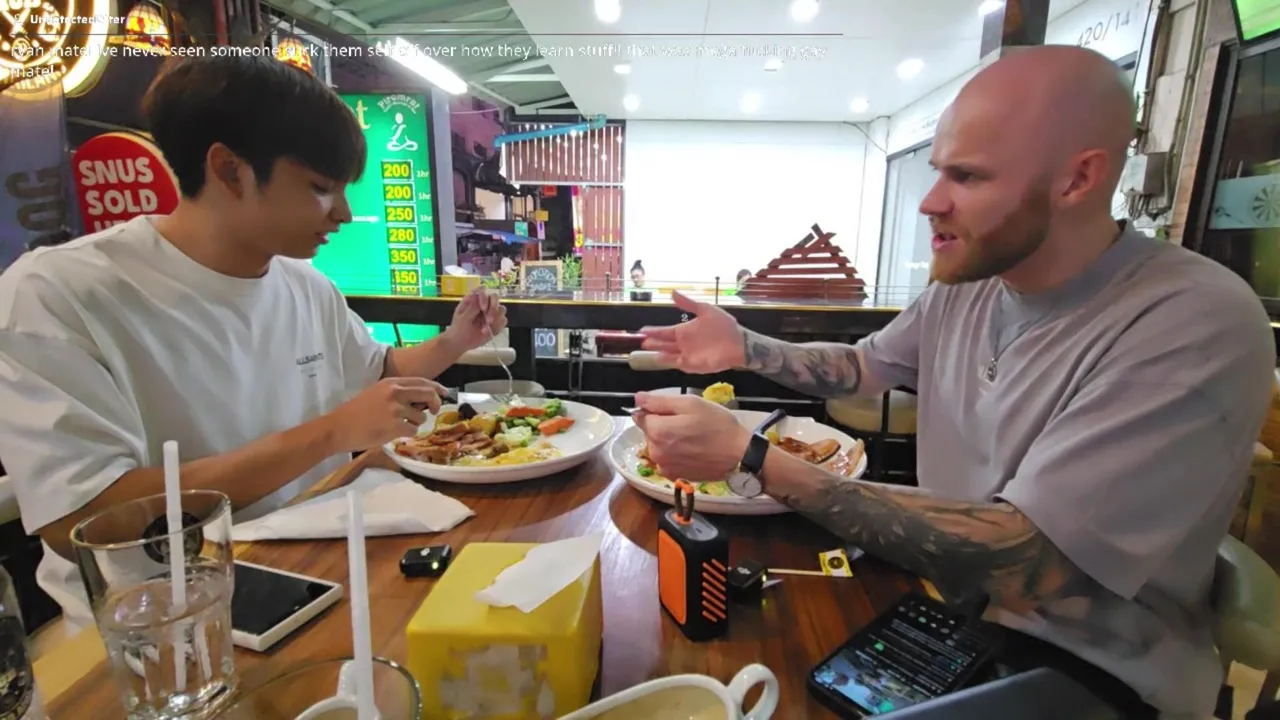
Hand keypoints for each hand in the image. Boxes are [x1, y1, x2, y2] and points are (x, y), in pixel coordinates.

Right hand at [322, 377, 447, 450]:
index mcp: (391, 383)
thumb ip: (398, 393)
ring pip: (421, 417)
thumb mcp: (377, 393)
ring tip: (397, 425)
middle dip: (436, 403)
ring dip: (415, 423)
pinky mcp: (395, 426)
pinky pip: (413, 430)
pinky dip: (407, 434)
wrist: (338, 427)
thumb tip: (421, 399)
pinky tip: (393, 433)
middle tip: (435, 411)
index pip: (422, 382)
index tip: (445, 393)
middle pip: (428, 394)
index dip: (437, 388)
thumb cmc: (356, 412)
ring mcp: (396, 409)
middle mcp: (395, 393)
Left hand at [442, 287, 507, 351]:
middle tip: (489, 320)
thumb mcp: (462, 319)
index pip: (482, 290)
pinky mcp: (496, 322)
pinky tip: (490, 332)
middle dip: (493, 308)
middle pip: (495, 297)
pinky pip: (503, 320)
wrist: (461, 343)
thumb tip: (478, 299)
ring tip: (485, 329)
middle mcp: (483, 303)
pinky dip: (499, 326)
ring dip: (496, 319)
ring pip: (501, 309)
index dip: (484, 296)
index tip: (482, 308)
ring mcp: (491, 312)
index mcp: (473, 299)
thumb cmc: (458, 329)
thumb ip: (471, 309)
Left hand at [632, 391, 749, 479]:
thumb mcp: (690, 404)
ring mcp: (664, 466)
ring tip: (691, 437)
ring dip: (668, 440)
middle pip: (649, 432)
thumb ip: (659, 401)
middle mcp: (655, 451)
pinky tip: (691, 451)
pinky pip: (666, 459)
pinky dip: (674, 454)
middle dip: (662, 425)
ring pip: (657, 446)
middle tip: (687, 423)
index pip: (641, 416)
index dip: (656, 410)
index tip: (674, 411)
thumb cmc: (717, 425)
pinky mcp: (673, 476)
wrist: (738, 454)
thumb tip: (637, 399)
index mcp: (657, 431)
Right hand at [639, 291, 744, 372]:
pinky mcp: (694, 365)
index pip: (665, 331)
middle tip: (641, 340)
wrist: (739, 342)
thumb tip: (672, 292)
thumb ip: (688, 304)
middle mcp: (684, 343)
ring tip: (647, 349)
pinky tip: (661, 358)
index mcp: (685, 330)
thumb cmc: (724, 325)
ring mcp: (688, 355)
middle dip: (653, 342)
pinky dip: (670, 361)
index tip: (642, 330)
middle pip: (664, 343)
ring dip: (659, 351)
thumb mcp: (705, 310)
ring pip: (669, 354)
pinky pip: (679, 364)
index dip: (653, 331)